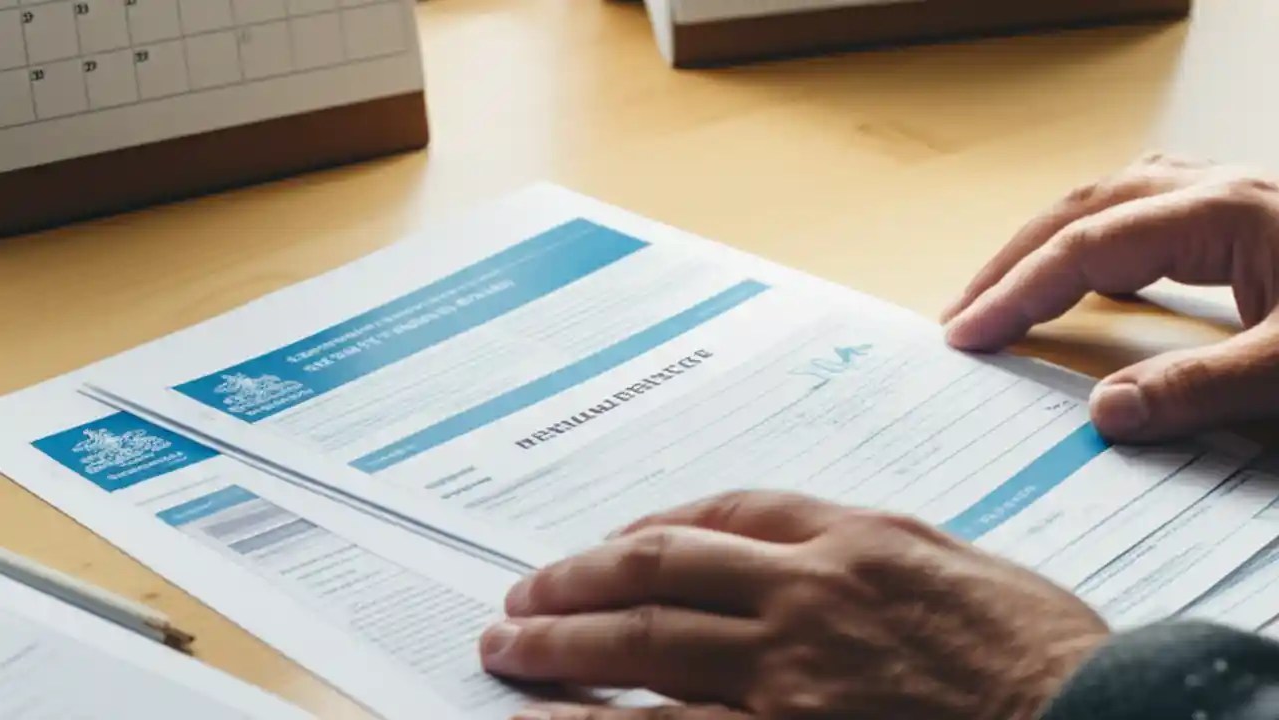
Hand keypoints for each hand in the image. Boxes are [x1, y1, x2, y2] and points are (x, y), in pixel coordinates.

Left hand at [480, 491, 1107, 719]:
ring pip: (647, 641)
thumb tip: (815, 561)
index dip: (657, 523)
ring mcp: (792, 666)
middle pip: (662, 566)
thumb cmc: (1046, 655)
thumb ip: (876, 558)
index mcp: (855, 535)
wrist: (1095, 718)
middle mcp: (809, 587)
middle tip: (522, 592)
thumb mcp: (960, 571)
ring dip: (564, 642)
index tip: (614, 540)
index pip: (728, 509)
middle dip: (579, 578)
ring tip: (507, 644)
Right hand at [942, 154, 1278, 441]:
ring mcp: (1232, 196)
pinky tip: (1094, 272)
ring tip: (1007, 289)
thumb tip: (1104, 412)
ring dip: (1048, 245)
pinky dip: (1097, 242)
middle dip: (1012, 264)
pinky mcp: (1246, 216)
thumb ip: (1202, 388)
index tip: (969, 333)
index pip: (1087, 247)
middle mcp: (1218, 190)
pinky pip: (1145, 214)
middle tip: (962, 315)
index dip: (1018, 291)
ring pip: (1110, 203)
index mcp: (1223, 212)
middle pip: (1083, 211)